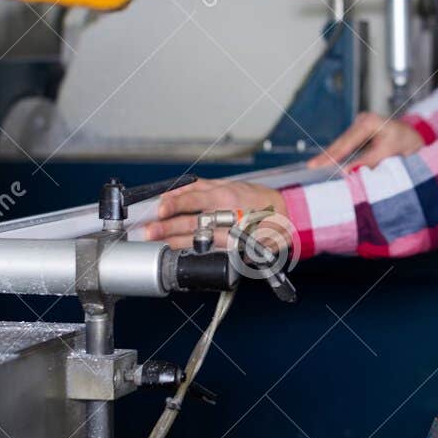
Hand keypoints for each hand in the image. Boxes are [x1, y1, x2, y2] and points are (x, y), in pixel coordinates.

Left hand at [140, 179, 285, 248]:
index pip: (194, 197)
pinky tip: (186, 253)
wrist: (286, 215)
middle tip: (150, 231)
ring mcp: (234, 234)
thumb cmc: (256, 200)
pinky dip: (199, 252)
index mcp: (226, 194)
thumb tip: (172, 193)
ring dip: (179, 242)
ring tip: (162, 243)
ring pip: (202, 239)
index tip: (159, 208)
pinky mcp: (240, 249)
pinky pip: (216, 251)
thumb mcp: (231, 185)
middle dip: (168, 227)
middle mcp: (229, 214)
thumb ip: (202, 189)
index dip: (175, 203)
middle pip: (194, 221)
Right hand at [307, 111, 422, 169]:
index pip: (347, 142)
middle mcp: (362, 120)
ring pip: (342, 143)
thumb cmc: (407, 143)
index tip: (320, 166)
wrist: (417, 136)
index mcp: (370, 121)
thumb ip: (368, 162)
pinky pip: (346, 145)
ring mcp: (360, 125)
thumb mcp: (390, 152)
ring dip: (330, 156)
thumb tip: (347, 172)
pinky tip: (326, 163)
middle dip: (326, 156)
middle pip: (341, 141)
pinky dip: (338, 155)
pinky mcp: (360, 131)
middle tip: (310, 168)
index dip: (333, 156)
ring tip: (314, 168)